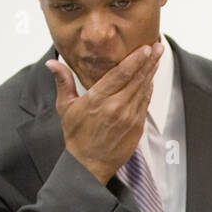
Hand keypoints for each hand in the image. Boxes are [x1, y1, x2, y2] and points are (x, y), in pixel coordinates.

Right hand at [45, 41, 162, 184]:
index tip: (145, 48)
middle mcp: (115, 107)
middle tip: (158, 47)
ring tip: (157, 58)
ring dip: (151, 73)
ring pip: (143, 90)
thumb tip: (53, 62)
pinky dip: (149, 91)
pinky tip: (151, 80)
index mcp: (98, 99)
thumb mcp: (65, 107)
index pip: (121, 74)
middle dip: (149, 61)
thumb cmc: (77, 136)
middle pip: (136, 79)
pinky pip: (145, 104)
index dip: (135, 59)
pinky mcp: (137, 127)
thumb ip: (63, 82)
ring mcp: (128, 118)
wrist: (89, 164)